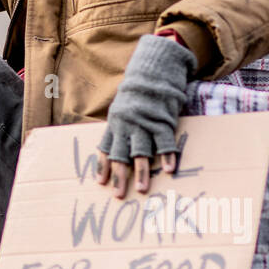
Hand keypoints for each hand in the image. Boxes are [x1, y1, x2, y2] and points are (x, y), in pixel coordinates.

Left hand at [96, 33, 195, 198]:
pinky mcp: (162, 121)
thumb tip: (115, 152)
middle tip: (119, 195)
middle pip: (120, 155)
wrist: (152, 72)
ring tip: (142, 189)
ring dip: (141, 171)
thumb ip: (119, 130)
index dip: (102, 166)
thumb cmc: (137, 97)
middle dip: (119, 176)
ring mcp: (144, 124)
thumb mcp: (121, 111)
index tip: (100, 183)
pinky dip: (166, 156)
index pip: (106, 148)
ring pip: (141, 152)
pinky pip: (164, 141)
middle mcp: (126, 126)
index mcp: (115, 124)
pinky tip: (168, 170)